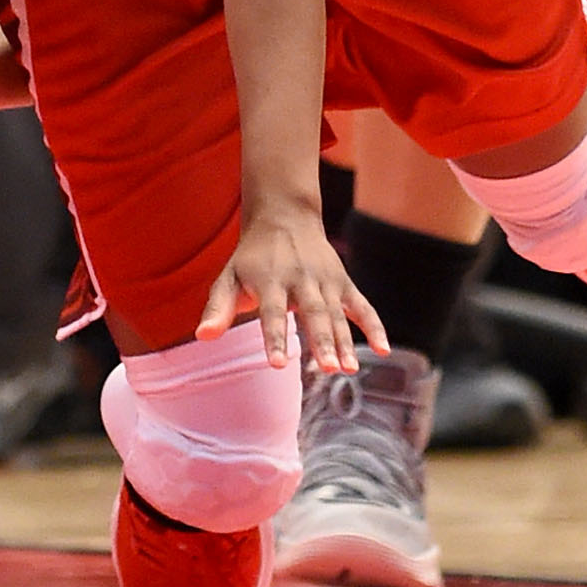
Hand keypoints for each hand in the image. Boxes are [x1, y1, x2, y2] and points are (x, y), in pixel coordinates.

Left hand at [196, 201, 388, 372]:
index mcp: (270, 280)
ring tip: (348, 370)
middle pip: (312, 313)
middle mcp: (300, 279)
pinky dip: (374, 326)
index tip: (279, 364)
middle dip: (320, 341)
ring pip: (337, 313)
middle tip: (327, 369)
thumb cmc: (251, 257)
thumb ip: (218, 308)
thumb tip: (203, 337)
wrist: (283, 217)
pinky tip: (384, 350)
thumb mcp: (229, 277)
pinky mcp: (343, 282)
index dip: (275, 338)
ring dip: (344, 342)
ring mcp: (325, 280)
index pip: (271, 314)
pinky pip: (362, 306)